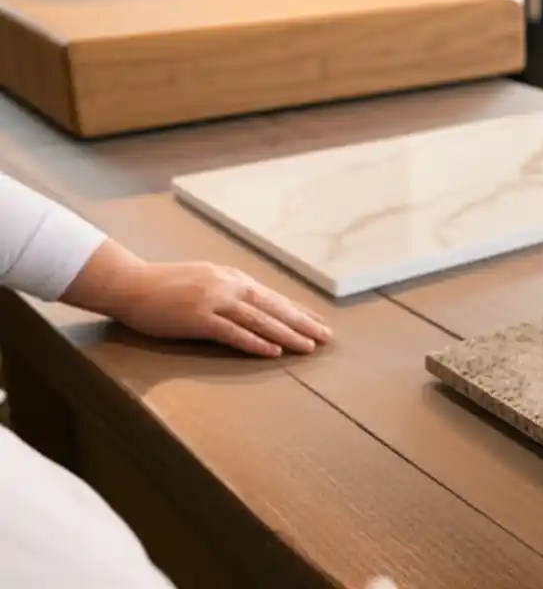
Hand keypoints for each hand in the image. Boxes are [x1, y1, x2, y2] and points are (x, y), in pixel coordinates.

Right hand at [62, 240, 330, 357]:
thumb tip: (254, 305)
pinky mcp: (197, 318)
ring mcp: (213, 301)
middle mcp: (228, 286)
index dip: (298, 311)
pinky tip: (273, 351)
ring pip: (259, 320)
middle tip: (327, 337)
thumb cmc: (165, 286)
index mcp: (232, 278)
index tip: (319, 322)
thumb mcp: (205, 280)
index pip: (273, 297)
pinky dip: (255, 342)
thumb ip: (230, 291)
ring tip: (308, 346)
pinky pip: (232, 332)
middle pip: (273, 307)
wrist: (129, 284)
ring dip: (287, 334)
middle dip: (303, 323)